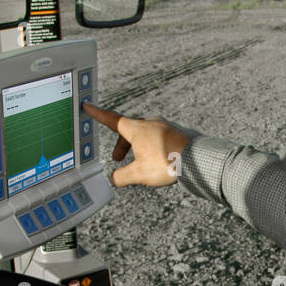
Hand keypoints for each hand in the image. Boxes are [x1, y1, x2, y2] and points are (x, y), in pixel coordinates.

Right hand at [81, 102, 196, 187]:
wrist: (198, 159)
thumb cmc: (166, 163)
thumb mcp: (139, 174)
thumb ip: (122, 177)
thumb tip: (114, 179)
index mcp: (136, 129)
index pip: (112, 120)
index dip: (98, 115)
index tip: (87, 106)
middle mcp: (150, 123)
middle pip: (129, 130)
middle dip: (122, 145)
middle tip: (118, 159)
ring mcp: (166, 126)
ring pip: (146, 134)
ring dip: (139, 147)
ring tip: (142, 164)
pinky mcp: (178, 133)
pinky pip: (160, 138)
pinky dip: (154, 148)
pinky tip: (161, 161)